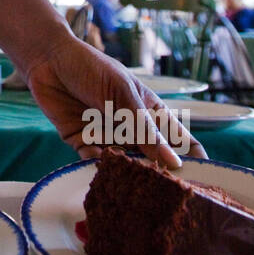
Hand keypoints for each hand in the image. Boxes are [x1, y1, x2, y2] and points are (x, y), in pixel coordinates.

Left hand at [25, 37, 206, 168]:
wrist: (48, 60)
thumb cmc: (91, 67)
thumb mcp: (122, 94)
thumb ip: (144, 128)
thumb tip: (173, 162)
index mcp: (150, 112)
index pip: (180, 140)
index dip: (194, 160)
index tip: (205, 181)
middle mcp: (132, 128)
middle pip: (153, 159)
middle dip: (160, 175)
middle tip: (168, 194)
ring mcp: (108, 137)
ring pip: (125, 165)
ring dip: (129, 173)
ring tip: (136, 186)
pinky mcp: (83, 143)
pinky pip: (94, 163)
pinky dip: (99, 167)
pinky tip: (102, 166)